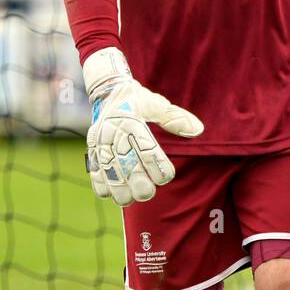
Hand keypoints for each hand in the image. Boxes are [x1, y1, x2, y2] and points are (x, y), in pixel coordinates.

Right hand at [82, 47, 203, 205]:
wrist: (107, 91)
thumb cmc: (136, 100)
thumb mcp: (156, 103)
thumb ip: (175, 117)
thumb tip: (198, 129)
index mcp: (131, 120)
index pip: (146, 148)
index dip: (157, 167)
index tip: (167, 177)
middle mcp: (113, 132)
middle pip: (126, 165)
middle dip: (138, 184)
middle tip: (148, 193)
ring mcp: (99, 142)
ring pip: (108, 173)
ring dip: (119, 190)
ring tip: (131, 198)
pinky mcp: (91, 149)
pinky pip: (94, 172)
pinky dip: (102, 186)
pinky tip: (112, 194)